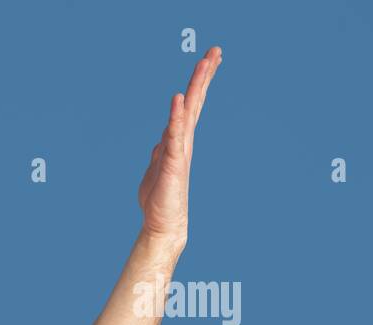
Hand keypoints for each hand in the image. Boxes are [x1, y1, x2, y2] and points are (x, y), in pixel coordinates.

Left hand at [138, 46, 221, 244]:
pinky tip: (178, 98)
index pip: (189, 107)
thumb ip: (160, 154)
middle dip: (204, 76)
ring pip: (188, 113)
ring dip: (196, 87)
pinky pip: (174, 135)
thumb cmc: (160, 200)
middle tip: (216, 50)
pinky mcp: (173, 163)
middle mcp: (183, 142)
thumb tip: (160, 143)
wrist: (163, 225)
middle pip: (195, 103)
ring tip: (205, 63)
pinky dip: (175, 117)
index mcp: (178, 142)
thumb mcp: (156, 170)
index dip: (198, 84)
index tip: (208, 61)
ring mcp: (180, 151)